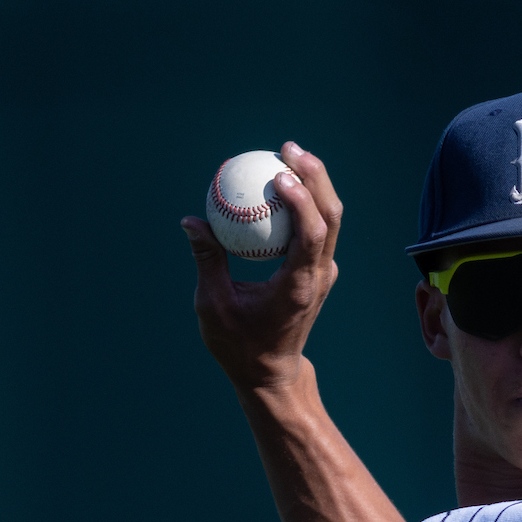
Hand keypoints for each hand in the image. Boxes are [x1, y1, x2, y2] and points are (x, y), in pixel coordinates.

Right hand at [180, 142, 344, 392]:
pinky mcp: (319, 272)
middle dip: (315, 176)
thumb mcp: (213, 305)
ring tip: (289, 155)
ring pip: (330, 220)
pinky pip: (316, 229)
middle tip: (288, 148)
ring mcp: (323, 274)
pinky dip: (304, 203)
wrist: (270, 373)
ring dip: (314, 184)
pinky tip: (282, 184)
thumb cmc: (238, 345)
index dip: (302, 197)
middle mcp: (318, 277)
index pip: (311, 233)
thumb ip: (207, 260)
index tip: (279, 172)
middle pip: (330, 216)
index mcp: (298, 286)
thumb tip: (192, 220)